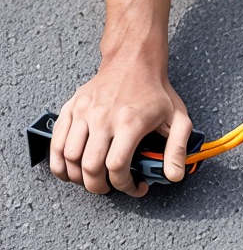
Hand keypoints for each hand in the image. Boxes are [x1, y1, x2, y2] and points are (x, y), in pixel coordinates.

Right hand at [49, 59, 192, 196]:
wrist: (134, 61)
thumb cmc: (155, 90)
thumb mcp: (178, 117)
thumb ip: (178, 148)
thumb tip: (175, 175)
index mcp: (130, 122)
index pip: (117, 166)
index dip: (124, 185)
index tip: (134, 187)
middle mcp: (103, 118)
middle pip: (89, 167)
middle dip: (98, 187)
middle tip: (108, 188)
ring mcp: (84, 113)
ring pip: (69, 157)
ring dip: (77, 177)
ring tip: (91, 179)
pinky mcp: (71, 108)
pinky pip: (56, 142)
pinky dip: (58, 162)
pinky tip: (69, 169)